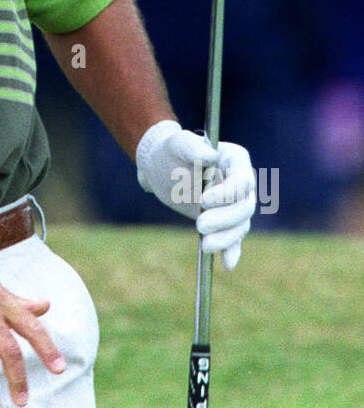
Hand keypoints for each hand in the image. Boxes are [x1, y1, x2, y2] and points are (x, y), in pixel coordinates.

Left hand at [136, 119, 255, 269]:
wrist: (161, 167)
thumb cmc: (170, 150)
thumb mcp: (177, 143)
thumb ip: (192, 147)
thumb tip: (211, 156)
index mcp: (235, 160)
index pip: (243, 181)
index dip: (227, 194)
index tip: (203, 201)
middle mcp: (241, 182)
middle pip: (245, 206)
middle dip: (225, 219)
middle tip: (199, 225)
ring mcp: (234, 203)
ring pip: (241, 224)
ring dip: (226, 238)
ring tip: (205, 246)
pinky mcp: (224, 220)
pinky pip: (234, 238)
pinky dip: (232, 251)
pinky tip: (227, 264)